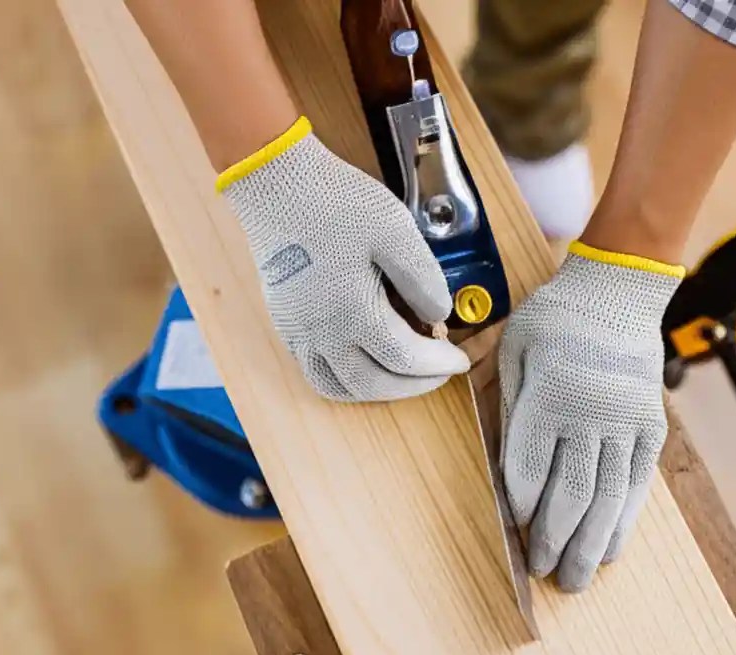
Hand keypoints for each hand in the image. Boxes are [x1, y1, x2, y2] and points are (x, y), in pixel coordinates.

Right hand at [218, 118, 468, 400]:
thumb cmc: (335, 201)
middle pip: (373, 384)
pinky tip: (363, 361)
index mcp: (351, 312)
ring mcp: (297, 331)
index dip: (437, 365)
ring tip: (402, 376)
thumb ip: (423, 278)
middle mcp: (320, 332)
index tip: (459, 360)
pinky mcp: (284, 322)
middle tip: (439, 374)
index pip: (404, 360)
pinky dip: (345, 380)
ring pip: (338, 387)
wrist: (275, 183)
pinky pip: (315, 371)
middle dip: (413, 386)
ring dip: (376, 390)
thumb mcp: (396, 231)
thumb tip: (439, 316)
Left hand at [498, 242, 683, 591]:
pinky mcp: (651, 427)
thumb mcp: (513, 352)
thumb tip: (509, 478)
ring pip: (608, 498)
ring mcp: (625, 422)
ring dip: (589, 545)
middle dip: (554, 541)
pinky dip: (624, 521)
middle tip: (543, 574)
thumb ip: (510, 412)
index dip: (522, 507)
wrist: (617, 292)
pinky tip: (610, 549)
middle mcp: (590, 412)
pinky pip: (637, 485)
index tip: (517, 530)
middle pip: (571, 493)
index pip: (531, 468)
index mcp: (548, 393)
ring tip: (575, 580)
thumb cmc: (553, 321)